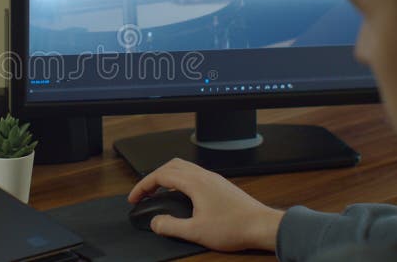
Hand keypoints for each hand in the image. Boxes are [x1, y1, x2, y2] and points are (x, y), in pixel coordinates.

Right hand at [128, 158, 283, 251]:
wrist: (262, 226)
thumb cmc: (234, 227)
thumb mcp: (196, 232)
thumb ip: (171, 226)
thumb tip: (155, 222)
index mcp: (195, 182)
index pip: (161, 175)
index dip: (143, 186)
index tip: (134, 198)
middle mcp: (204, 176)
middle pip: (171, 166)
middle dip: (153, 177)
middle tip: (144, 193)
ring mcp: (213, 179)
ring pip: (183, 168)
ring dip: (167, 177)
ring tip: (159, 193)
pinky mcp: (220, 185)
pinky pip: (194, 174)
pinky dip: (180, 181)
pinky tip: (181, 197)